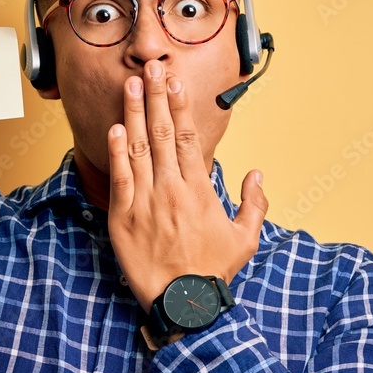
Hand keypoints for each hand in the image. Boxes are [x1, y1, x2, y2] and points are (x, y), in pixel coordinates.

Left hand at [106, 60, 268, 312]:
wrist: (184, 304)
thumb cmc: (214, 272)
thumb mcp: (246, 239)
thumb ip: (254, 203)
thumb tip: (257, 174)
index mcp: (199, 189)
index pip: (189, 137)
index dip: (180, 106)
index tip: (175, 82)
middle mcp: (172, 189)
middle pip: (162, 133)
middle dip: (155, 96)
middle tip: (151, 68)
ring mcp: (145, 201)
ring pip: (138, 148)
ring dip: (133, 114)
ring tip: (130, 85)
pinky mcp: (123, 218)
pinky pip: (119, 177)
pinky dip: (116, 151)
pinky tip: (115, 127)